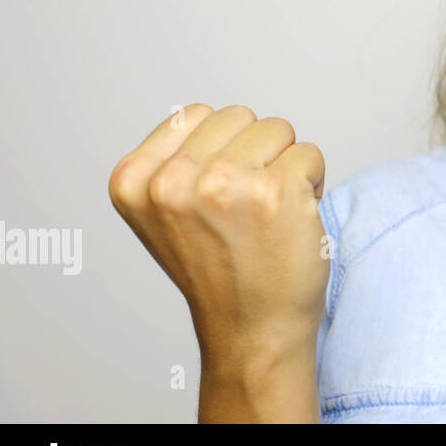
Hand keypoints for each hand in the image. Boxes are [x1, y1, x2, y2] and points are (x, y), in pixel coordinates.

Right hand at [108, 105, 329, 370]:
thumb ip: (174, 162)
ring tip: (269, 212)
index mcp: (133, 180)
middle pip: (240, 116)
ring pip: (277, 129)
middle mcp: (171, 181)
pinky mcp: (274, 191)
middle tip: (248, 206)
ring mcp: (223, 184)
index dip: (221, 148)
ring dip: (285, 165)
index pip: (197, 115)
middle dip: (255, 152)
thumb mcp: (164, 213)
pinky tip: (292, 220)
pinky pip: (309, 154)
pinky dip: (312, 182)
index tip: (217, 195)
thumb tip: (204, 117)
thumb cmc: (219, 270)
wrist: (252, 330)